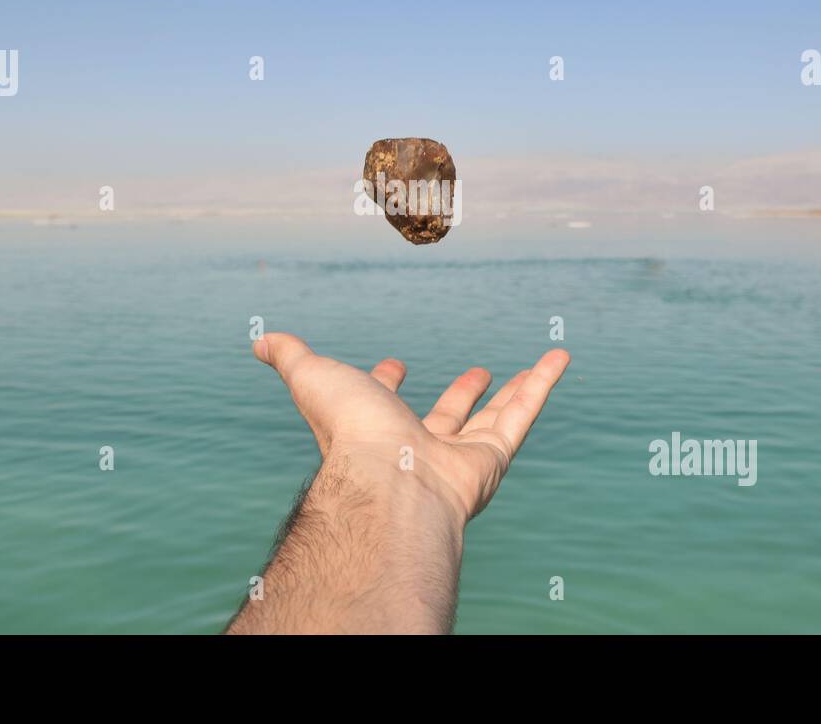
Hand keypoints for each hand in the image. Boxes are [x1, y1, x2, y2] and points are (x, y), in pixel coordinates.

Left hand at [253, 333, 570, 527]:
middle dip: (459, 395)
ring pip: (494, 419)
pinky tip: (559, 358)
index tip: (394, 365)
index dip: (386, 382)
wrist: (387, 479)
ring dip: (515, 391)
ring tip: (535, 367)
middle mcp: (417, 447)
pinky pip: (523, 416)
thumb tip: (261, 340)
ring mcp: (457, 457)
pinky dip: (544, 385)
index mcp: (375, 429)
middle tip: (474, 374)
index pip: (383, 403)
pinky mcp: (492, 460)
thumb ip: (291, 357)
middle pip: (445, 417)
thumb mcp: (314, 378)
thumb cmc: (348, 431)